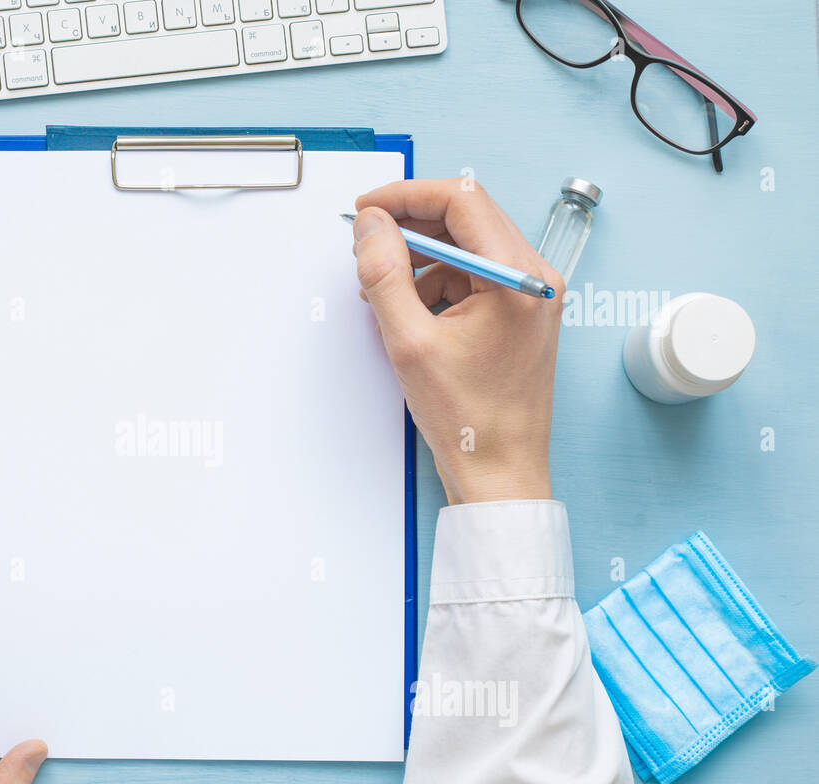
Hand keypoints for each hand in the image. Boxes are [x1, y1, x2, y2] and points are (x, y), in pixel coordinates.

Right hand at [353, 179, 564, 504]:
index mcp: (518, 277)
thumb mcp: (409, 343)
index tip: (366, 210)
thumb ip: (384, 275)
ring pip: (464, 247)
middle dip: (409, 226)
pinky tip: (407, 314)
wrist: (499, 472)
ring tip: (382, 292)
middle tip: (366, 245)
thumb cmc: (468, 420)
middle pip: (465, 217)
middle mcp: (533, 278)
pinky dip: (434, 284)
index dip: (406, 196)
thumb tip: (371, 226)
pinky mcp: (516, 314)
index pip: (462, 200)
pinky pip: (469, 277)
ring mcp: (528, 296)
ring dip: (418, 259)